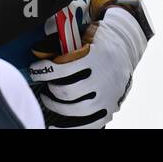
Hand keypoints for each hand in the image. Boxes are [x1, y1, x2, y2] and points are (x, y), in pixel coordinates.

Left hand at [27, 0, 153, 128]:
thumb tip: (42, 40)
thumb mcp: (87, 32)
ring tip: (48, 100)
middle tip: (45, 85)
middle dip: (50, 89)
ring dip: (55, 106)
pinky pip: (87, 125)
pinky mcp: (109, 109)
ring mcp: (108, 96)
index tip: (34, 69)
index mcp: (97, 57)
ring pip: (75, 110)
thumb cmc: (100, 42)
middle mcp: (104, 78)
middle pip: (67, 92)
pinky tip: (53, 127)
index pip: (63, 69)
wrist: (127, 50)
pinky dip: (68, 129)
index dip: (44, 71)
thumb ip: (67, 37)